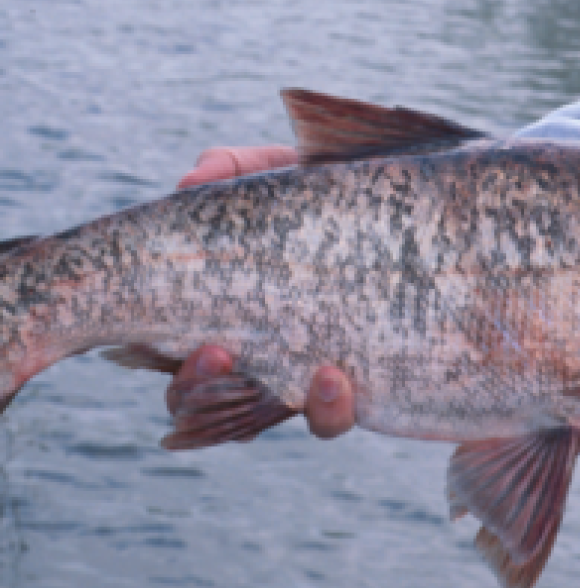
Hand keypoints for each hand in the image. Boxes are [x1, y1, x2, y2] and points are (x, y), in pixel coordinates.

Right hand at [168, 146, 355, 439]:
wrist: (423, 222)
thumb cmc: (339, 195)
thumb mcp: (289, 170)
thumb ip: (238, 166)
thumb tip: (192, 181)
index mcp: (221, 303)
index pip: (164, 343)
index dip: (149, 350)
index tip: (148, 334)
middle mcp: (250, 349)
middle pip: (194, 397)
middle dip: (194, 387)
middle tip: (216, 351)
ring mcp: (298, 373)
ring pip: (251, 421)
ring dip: (248, 408)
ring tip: (260, 368)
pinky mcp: (354, 390)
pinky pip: (327, 421)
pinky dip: (325, 410)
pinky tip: (334, 378)